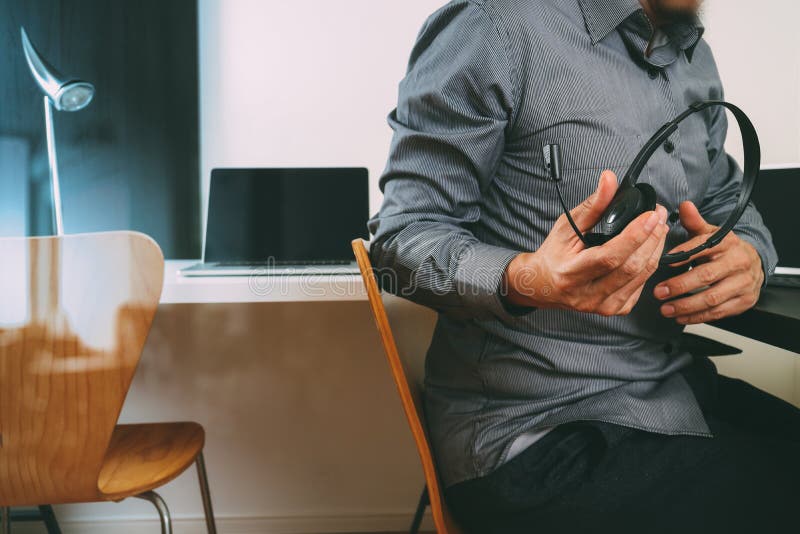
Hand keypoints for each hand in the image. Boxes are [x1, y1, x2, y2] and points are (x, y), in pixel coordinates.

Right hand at [503, 170, 668, 314]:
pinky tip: (649, 248)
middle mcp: (587, 295)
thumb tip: (609, 180)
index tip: (651, 215)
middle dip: (651, 238)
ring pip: (641, 276)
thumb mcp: (566, 226)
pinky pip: (641, 286)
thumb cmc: (554, 255)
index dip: (634, 235)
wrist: (543, 285)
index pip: (610, 256)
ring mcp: (603, 306)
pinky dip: (649, 264)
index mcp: (571, 274)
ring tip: (659, 227)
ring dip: (655, 248)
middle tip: (659, 216)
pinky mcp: (614, 309)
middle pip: (631, 267)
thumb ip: (592, 205)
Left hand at [653, 201, 763, 324]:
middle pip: (706, 276)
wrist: (754, 263)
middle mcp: (737, 263)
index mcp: (727, 243)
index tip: (663, 263)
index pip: (703, 248)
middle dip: (679, 286)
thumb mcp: (710, 233)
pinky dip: (697, 317)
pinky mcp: (744, 301)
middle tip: (658, 292)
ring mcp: (742, 283)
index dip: (682, 255)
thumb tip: (684, 205)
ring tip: (665, 308)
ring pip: (712, 298)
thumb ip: (694, 222)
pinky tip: (680, 317)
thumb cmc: (724, 249)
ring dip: (686, 305)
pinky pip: (718, 312)